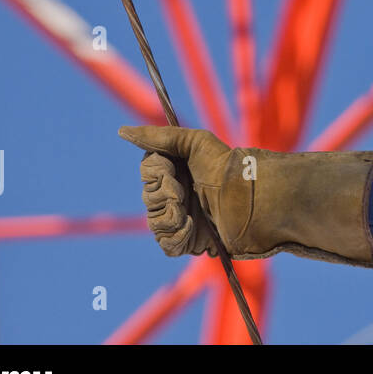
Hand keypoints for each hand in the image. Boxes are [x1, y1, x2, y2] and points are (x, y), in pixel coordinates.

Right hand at [118, 125, 236, 256]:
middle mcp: (179, 194)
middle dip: (163, 194)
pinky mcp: (190, 241)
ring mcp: (184, 218)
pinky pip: (166, 243)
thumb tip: (122, 130)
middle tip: (182, 192)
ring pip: (154, 221)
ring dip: (168, 215)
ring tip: (187, 212)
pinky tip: (191, 227)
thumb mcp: (195, 142)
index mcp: (178, 170)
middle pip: (148, 197)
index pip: (148, 172)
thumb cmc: (226, 166)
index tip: (170, 171)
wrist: (250, 198)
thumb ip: (159, 137)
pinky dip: (176, 235)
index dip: (155, 173)